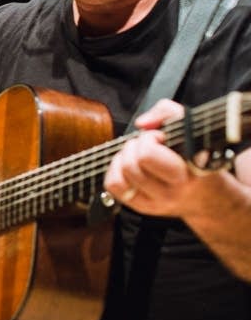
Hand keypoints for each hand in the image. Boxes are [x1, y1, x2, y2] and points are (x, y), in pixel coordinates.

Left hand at [105, 99, 218, 216]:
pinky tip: (129, 166)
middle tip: (148, 144)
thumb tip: (142, 123)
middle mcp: (174, 190)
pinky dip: (115, 171)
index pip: (148, 155)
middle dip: (135, 146)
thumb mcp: (192, 128)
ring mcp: (157, 202)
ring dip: (124, 157)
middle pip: (131, 164)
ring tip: (139, 154)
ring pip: (121, 175)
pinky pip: (113, 186)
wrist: (207, 197)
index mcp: (189, 170)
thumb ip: (169, 112)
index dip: (148, 139)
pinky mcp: (142, 207)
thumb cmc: (196, 157)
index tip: (159, 137)